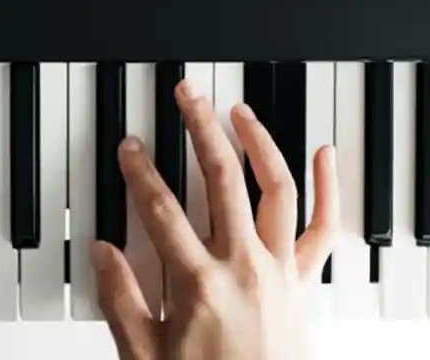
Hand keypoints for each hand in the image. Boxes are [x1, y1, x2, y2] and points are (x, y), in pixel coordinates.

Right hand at [92, 79, 338, 359]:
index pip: (161, 209)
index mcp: (199, 284)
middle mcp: (243, 266)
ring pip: (275, 188)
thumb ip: (121, 300)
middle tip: (187, 95)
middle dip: (200, 128)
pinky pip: (323, 228)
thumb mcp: (145, 356)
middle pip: (222, 179)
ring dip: (258, 142)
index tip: (131, 147)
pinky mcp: (303, 282)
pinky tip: (322, 153)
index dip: (141, 171)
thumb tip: (102, 254)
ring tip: (239, 111)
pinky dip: (327, 187)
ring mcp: (278, 270)